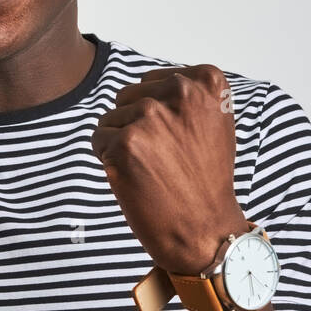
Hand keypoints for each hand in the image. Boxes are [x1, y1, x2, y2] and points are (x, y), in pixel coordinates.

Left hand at [91, 64, 247, 273]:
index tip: (180, 139)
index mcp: (206, 81)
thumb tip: (143, 86)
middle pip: (129, 96)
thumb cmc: (205, 180)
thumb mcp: (212, 123)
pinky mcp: (125, 142)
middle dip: (137, 126)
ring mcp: (150, 116)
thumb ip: (183, 97)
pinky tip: (136, 178)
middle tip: (165, 159)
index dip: (159, 114)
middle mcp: (180, 91)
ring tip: (153, 169)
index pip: (153, 82)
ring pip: (111, 118)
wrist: (206, 229)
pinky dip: (110, 160)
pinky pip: (98, 140)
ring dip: (123, 144)